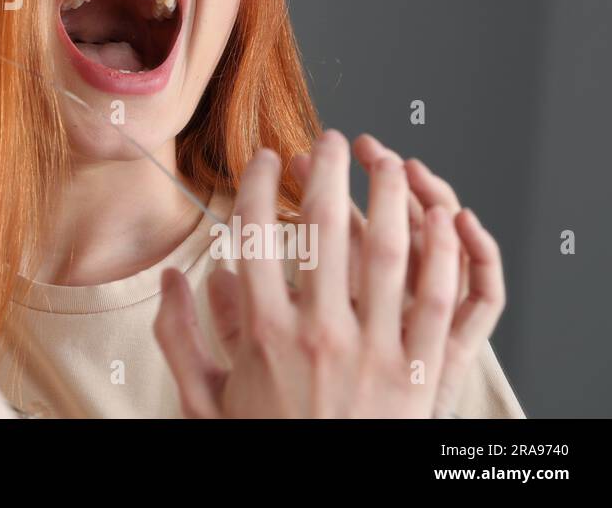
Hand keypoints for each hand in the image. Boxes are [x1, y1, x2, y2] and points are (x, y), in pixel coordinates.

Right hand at [154, 130, 505, 416]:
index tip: (265, 159)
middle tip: (330, 140)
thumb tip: (170, 277)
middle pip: (323, 228)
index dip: (258, 184)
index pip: (255, 234)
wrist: (323, 507)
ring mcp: (375, 354)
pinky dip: (442, 254)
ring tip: (385, 161)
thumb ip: (178, 336)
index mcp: (263, 334)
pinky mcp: (419, 374)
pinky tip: (439, 219)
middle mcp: (320, 335)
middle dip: (326, 171)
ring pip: (388, 254)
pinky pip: (438, 301)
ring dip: (387, 197)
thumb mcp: (204, 401)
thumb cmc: (264, 449)